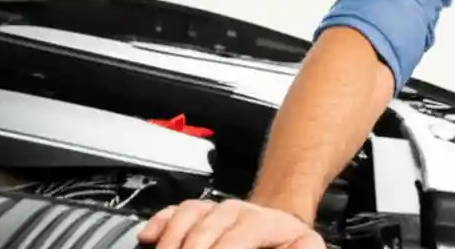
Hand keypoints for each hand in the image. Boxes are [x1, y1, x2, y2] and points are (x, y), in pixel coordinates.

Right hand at [137, 199, 324, 248]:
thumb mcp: (306, 246)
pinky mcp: (197, 213)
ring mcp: (213, 210)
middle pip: (203, 230)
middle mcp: (232, 211)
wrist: (279, 222)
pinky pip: (173, 212)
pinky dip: (158, 224)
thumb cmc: (288, 241)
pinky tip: (148, 237)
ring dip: (171, 242)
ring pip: (185, 217)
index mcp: (260, 221)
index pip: (234, 238)